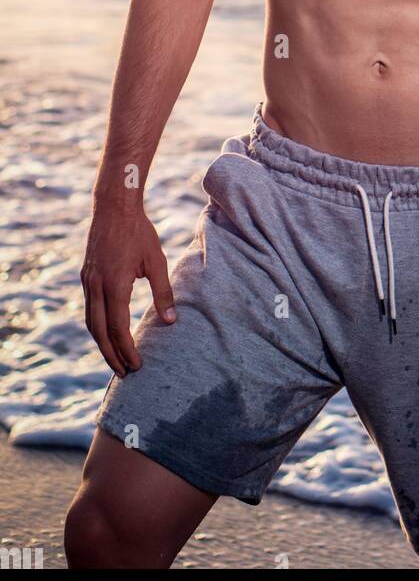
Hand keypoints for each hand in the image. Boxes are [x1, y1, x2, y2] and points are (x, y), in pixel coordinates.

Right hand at [80, 203, 174, 376]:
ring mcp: (88, 281)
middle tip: (124, 374)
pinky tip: (107, 333)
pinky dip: (97, 327)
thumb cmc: (139, 232)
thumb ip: (163, 292)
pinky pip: (90, 309)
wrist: (113, 207)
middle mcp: (96, 286)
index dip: (126, 349)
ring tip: (115, 359)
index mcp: (114, 284)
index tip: (137, 365)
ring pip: (91, 322)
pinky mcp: (86, 276)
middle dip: (111, 355)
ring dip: (102, 344)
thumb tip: (170, 321)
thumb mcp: (156, 261)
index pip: (118, 328)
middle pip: (100, 332)